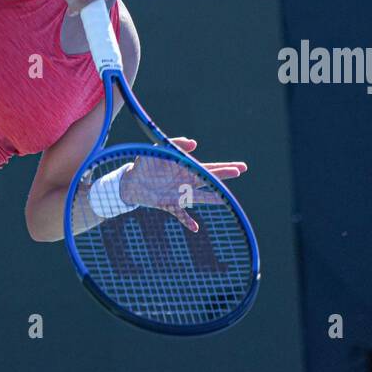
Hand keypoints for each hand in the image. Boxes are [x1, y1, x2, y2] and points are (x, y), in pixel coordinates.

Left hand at [121, 138, 247, 233]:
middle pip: (209, 179)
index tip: (240, 168)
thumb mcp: (158, 149)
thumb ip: (175, 144)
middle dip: (224, 175)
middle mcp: (186, 181)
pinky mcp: (169, 204)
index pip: (208, 168)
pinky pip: (180, 215)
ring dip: (212, 199)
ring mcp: (179, 194)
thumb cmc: (144, 162)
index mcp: (185, 168)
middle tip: (241, 171)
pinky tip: (195, 228)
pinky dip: (187, 221)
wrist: (130, 181)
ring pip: (200, 198)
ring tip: (226, 201)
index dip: (224, 167)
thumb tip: (194, 143)